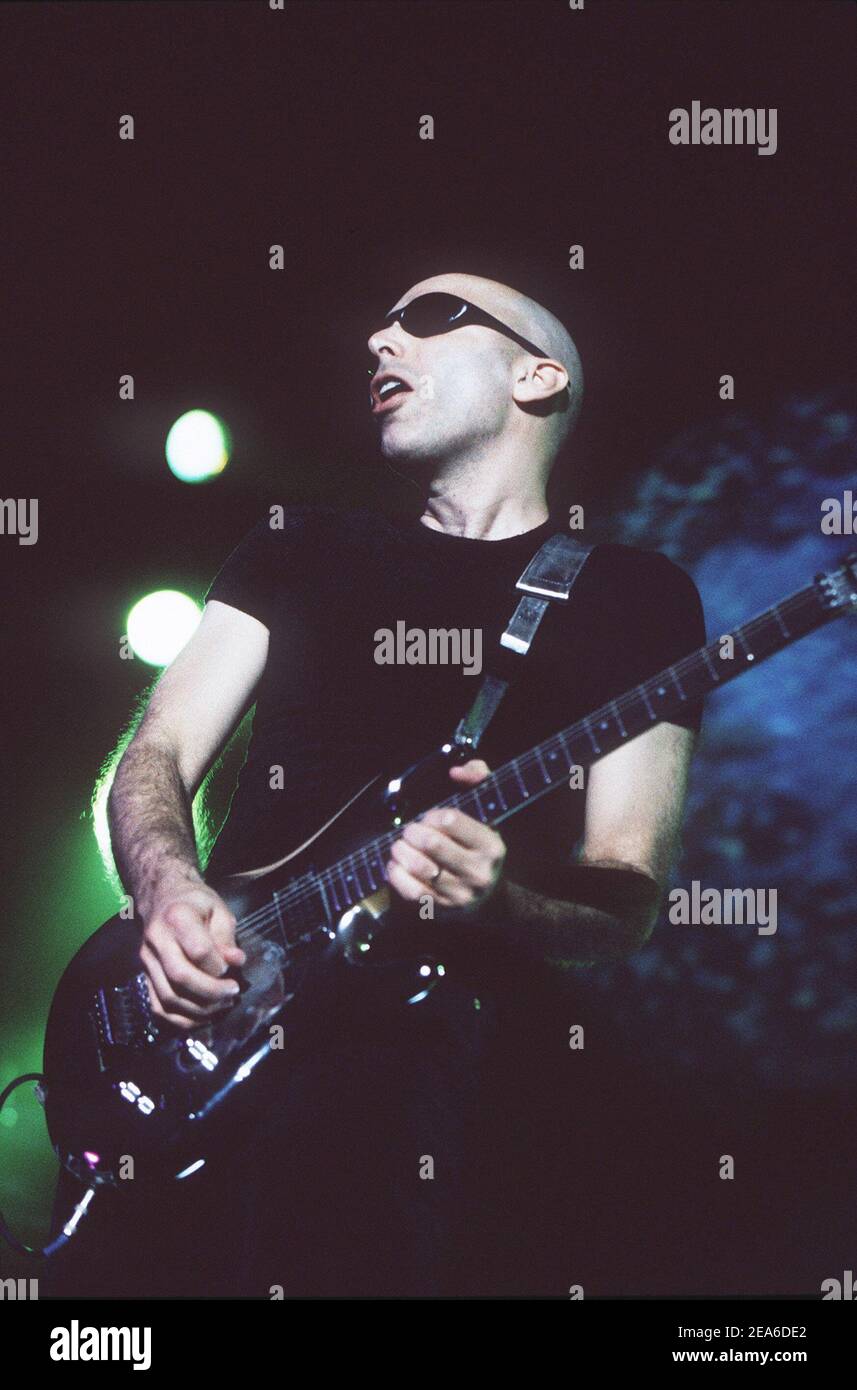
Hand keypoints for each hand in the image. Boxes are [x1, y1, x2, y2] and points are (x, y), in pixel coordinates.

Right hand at [139, 873, 246, 1029]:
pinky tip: (202, 1015)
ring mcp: (147, 960)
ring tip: (221, 1004)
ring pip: (168, 997)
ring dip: (199, 1009)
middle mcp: (157, 939)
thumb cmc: (195, 903)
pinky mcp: (144, 975)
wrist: (163, 897)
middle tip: (232, 992)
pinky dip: (181, 1019)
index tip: (230, 967)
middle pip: (180, 977)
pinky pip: (158, 1007)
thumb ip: (227, 937)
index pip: (198, 950)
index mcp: (178, 916)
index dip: (218, 965)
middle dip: (211, 992)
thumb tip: (235, 962)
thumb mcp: (219, 910)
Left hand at [386, 758, 505, 913]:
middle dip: (412, 832)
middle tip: (409, 831)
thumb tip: (456, 771)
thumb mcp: (489, 812)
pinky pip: (411, 890)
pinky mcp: (442, 909)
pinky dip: (396, 874)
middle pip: (431, 843)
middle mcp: (478, 871)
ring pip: (418, 867)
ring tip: (400, 846)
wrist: (489, 900)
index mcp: (491, 846)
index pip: (450, 821)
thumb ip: (479, 779)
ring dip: (400, 851)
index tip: (429, 819)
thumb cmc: (480, 848)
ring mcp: (460, 893)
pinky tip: (396, 865)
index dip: (432, 816)